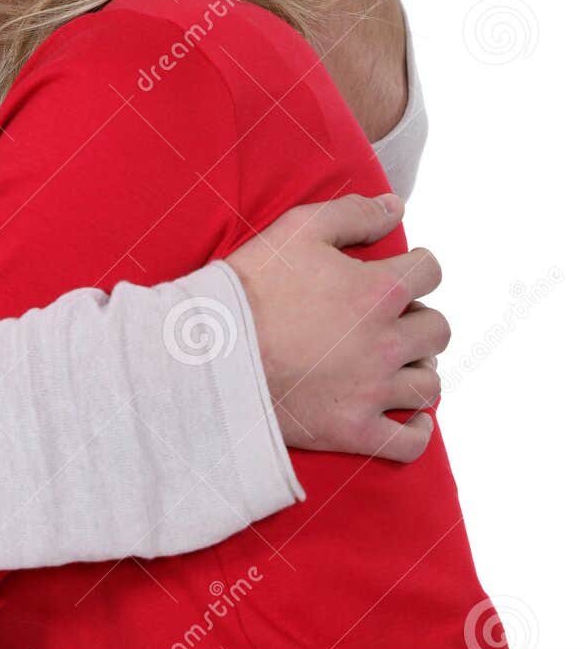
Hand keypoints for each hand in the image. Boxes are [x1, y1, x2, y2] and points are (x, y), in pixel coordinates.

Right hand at [226, 193, 448, 462]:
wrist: (211, 350)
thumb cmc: (253, 284)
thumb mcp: (299, 228)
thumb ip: (354, 213)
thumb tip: (396, 206)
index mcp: (378, 291)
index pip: (430, 272)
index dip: (418, 266)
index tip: (402, 271)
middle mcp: (386, 343)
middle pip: (437, 329)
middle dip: (419, 318)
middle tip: (392, 318)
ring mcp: (373, 391)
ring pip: (429, 383)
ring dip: (417, 367)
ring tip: (395, 360)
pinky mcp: (354, 431)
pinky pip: (410, 442)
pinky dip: (418, 430)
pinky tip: (412, 416)